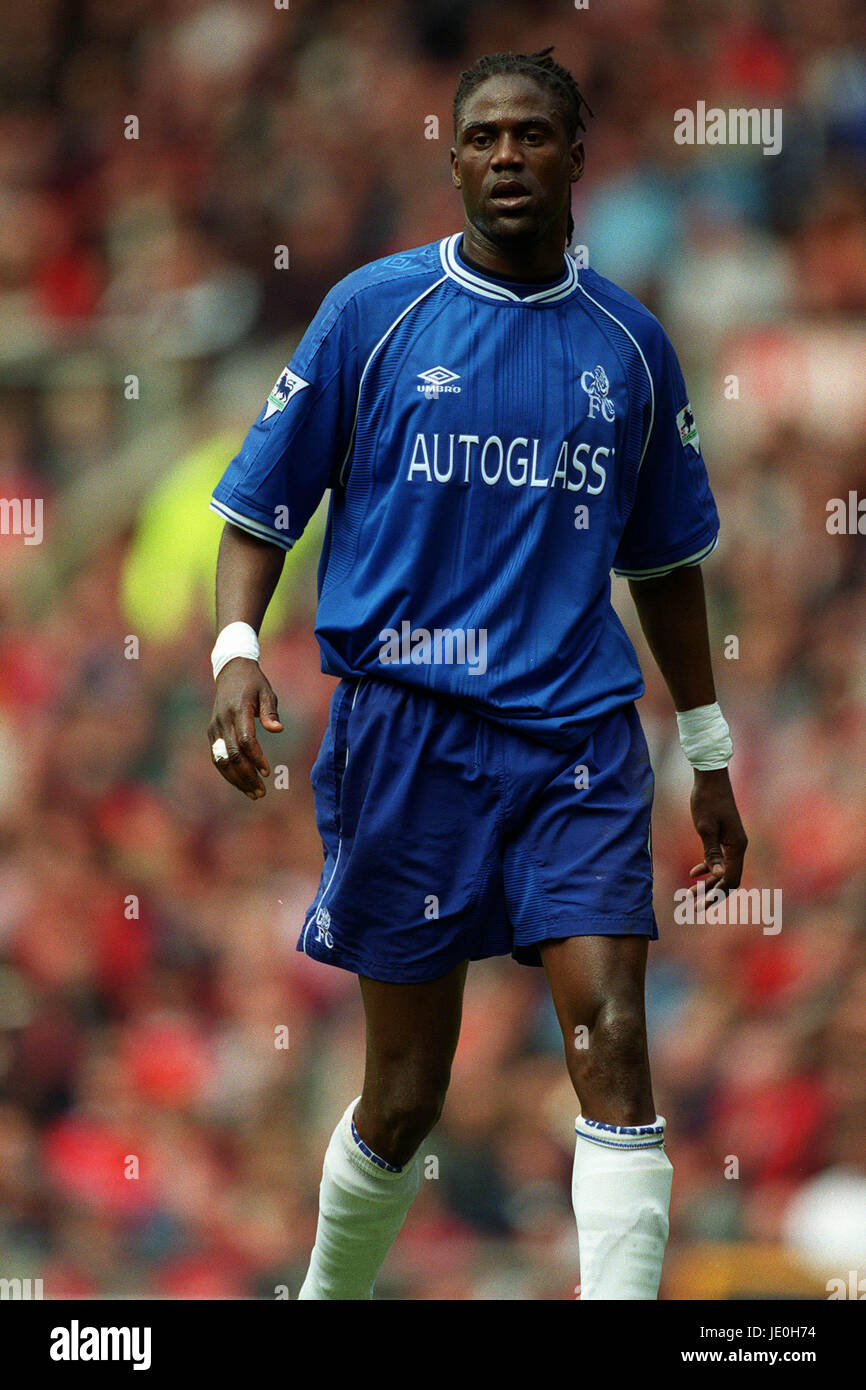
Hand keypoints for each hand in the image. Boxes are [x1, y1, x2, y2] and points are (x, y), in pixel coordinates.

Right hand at [208, 658, 282, 799]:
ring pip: (221, 760)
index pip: (245, 740)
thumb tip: (278, 730)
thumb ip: (270, 712)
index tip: (267, 772)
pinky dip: (228, 772)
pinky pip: (217, 757)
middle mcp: (222, 721)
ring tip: (253, 793)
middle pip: (232, 755)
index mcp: (238, 710)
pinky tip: (241, 783)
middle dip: (246, 776)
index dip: (256, 758)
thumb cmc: (254, 683)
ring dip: (236, 779)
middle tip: (261, 792)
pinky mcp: (211, 733)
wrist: (230, 671)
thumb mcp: (267, 692)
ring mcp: (214, 728)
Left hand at [687, 767, 747, 898]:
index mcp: (737, 847)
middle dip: (711, 894)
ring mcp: (732, 842)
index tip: (700, 905)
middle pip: (728, 879)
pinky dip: (707, 869)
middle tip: (693, 905)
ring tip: (689, 893)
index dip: (716, 895)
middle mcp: (738, 847)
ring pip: (723, 871)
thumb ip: (711, 853)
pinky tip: (693, 873)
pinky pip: (719, 860)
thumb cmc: (707, 801)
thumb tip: (719, 875)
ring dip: (708, 883)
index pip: (731, 879)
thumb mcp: (705, 828)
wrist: (710, 778)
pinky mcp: (724, 837)